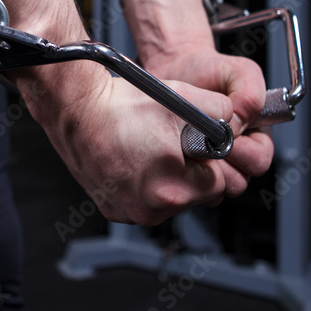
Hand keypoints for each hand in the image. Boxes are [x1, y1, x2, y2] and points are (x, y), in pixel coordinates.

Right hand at [26, 62, 272, 226]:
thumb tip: (233, 120)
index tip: (195, 143)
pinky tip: (135, 159)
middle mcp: (150, 209)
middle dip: (191, 171)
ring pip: (170, 200)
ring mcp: (129, 212)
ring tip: (150, 148)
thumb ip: (220, 112)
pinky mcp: (113, 210)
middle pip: (195, 196)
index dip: (209, 159)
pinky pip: (144, 202)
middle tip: (172, 143)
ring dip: (169, 178)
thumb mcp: (182, 99)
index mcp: (172, 187)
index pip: (217, 183)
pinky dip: (145, 184)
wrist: (76, 108)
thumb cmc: (121, 104)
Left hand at [142, 44, 274, 194]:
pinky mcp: (191, 166)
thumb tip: (241, 123)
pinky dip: (186, 176)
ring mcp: (213, 161)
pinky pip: (194, 186)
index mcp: (255, 133)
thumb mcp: (237, 70)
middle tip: (206, 144)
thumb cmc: (208, 70)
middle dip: (224, 164)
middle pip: (242, 179)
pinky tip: (178, 154)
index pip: (261, 158)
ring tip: (190, 146)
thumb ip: (250, 93)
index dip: (246, 152)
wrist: (175, 69)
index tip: (228, 136)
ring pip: (218, 187)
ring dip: (204, 171)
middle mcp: (237, 151)